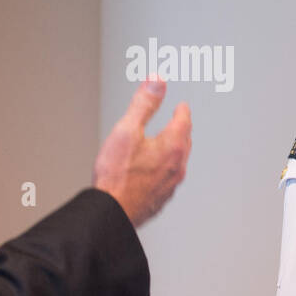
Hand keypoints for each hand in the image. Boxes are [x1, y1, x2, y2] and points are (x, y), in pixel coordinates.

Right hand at [93, 79, 191, 226]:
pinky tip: (156, 171)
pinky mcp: (160, 199)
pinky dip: (165, 168)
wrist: (111, 213)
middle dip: (182, 129)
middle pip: (185, 142)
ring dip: (175, 149)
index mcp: (172, 147)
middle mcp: (176, 167)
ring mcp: (169, 185)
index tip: (182, 106)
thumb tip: (157, 82)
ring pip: (178, 162)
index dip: (182, 110)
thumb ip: (143, 104)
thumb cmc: (116, 176)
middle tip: (179, 121)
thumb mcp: (127, 130)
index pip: (183, 121)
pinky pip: (168, 178)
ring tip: (169, 143)